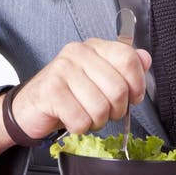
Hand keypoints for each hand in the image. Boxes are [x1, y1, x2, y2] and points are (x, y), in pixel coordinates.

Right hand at [0, 38, 151, 161]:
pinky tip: (71, 119)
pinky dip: (80, 127)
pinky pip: (81, 120)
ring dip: (96, 121)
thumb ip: (125, 68)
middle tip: (105, 112)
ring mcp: (62, 70)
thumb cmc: (69, 95)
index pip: (128, 58)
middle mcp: (78, 53)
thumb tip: (145, 59)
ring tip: (85, 114)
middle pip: (118, 88)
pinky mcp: (50, 91)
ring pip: (100, 108)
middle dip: (116, 110)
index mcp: (94, 47)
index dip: (137, 84)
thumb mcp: (99, 79)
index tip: (133, 97)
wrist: (30, 108)